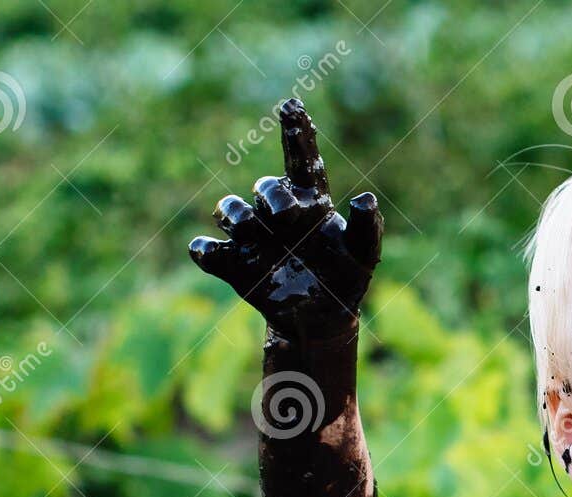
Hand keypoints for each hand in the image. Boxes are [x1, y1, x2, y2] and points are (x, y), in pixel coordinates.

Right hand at [189, 98, 382, 338]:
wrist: (323, 316)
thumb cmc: (346, 275)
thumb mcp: (364, 253)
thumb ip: (367, 227)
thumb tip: (365, 198)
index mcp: (309, 201)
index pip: (302, 161)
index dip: (297, 133)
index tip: (291, 105)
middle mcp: (276, 213)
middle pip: (264, 188)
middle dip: (271, 196)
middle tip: (288, 217)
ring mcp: (252, 237)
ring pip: (230, 211)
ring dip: (236, 217)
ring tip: (250, 232)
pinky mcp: (233, 265)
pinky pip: (206, 251)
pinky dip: (204, 250)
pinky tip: (208, 252)